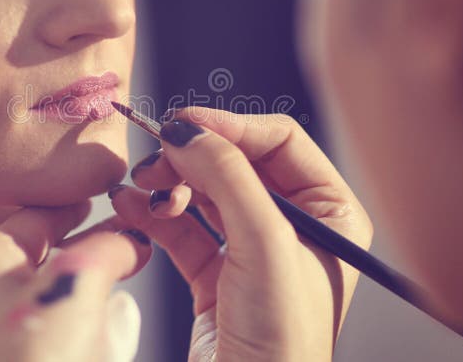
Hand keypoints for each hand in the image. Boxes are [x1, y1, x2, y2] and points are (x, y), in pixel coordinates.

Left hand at [0, 202, 151, 361]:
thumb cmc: (34, 360)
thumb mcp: (78, 282)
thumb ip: (107, 247)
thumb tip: (128, 243)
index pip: (33, 216)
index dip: (72, 206)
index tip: (98, 198)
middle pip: (45, 256)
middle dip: (88, 247)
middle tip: (125, 239)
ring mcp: (1, 339)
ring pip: (55, 295)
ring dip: (92, 286)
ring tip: (123, 279)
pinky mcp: (24, 361)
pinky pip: (61, 331)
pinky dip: (88, 325)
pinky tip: (110, 331)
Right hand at [110, 107, 372, 361]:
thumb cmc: (282, 343)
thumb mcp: (263, 246)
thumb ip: (228, 177)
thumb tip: (187, 130)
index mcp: (330, 213)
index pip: (280, 141)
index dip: (230, 127)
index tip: (184, 123)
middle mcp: (294, 226)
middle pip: (237, 162)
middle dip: (193, 158)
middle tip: (157, 159)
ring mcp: (253, 249)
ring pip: (205, 191)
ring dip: (170, 184)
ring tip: (143, 188)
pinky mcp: (215, 273)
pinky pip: (181, 226)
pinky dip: (155, 213)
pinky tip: (131, 207)